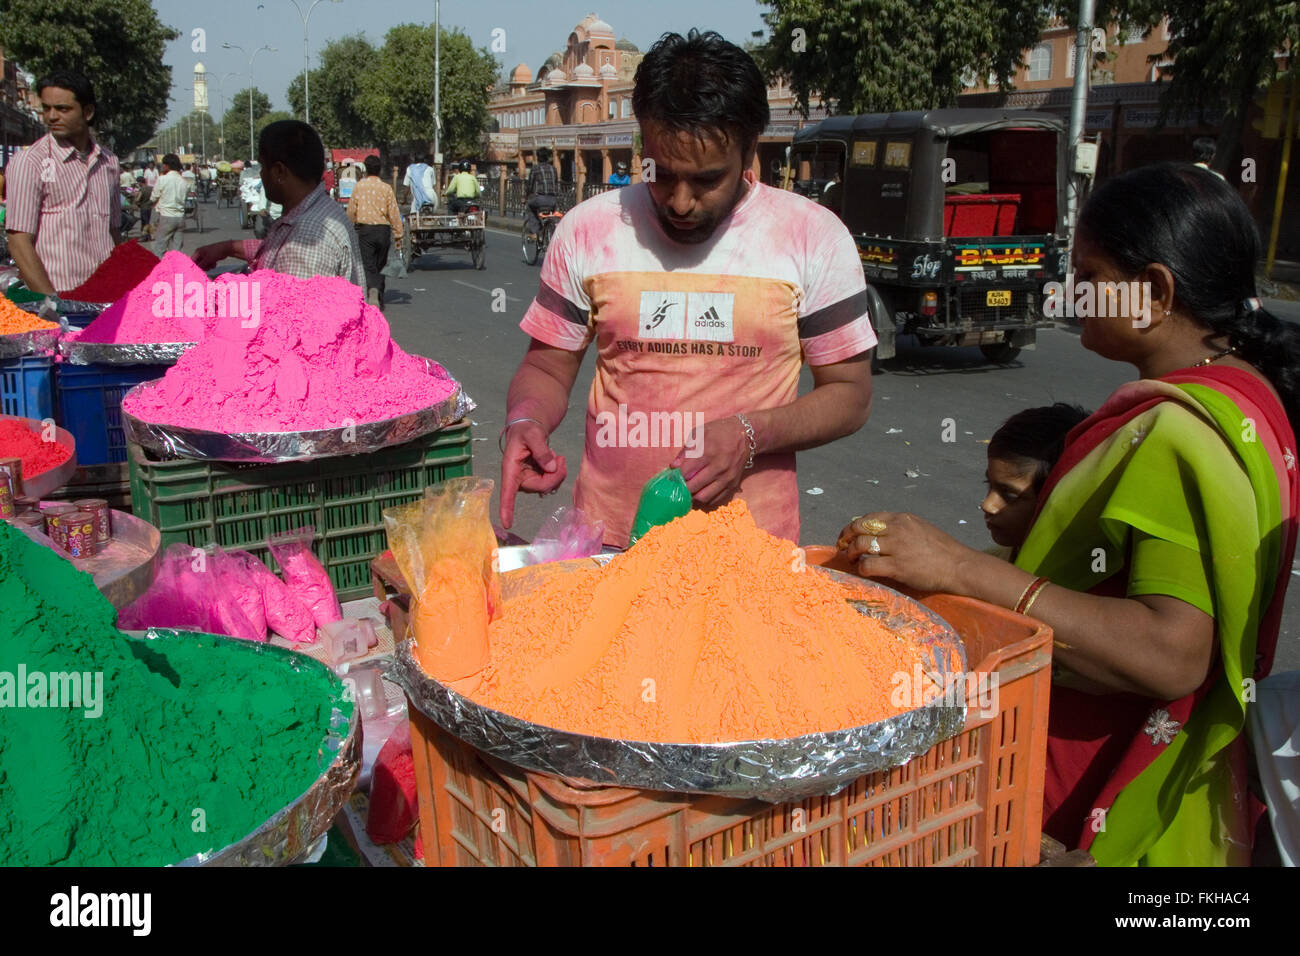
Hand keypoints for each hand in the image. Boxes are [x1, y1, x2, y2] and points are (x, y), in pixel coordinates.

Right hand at [192, 240, 229, 270]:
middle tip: (207, 268)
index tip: (198, 270)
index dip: (195, 265)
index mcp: (198, 252)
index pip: (193, 260)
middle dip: (203, 267)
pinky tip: (214, 264)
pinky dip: (211, 265)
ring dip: (208, 266)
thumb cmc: (215, 253)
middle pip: (198, 263)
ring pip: (204, 264)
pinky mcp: (211, 258)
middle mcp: (201, 253)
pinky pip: (209, 263)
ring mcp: (206, 255)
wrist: (225, 249)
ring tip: (212, 266)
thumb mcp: (207, 259)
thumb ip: (201, 265)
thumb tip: (197, 270)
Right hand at [499, 421, 566, 528]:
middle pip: (540, 487)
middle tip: (560, 458)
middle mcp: (518, 478)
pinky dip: (558, 472)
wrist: (528, 429)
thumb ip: (541, 449)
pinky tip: (554, 460)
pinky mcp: (538, 480)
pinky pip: (552, 483)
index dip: (507, 507)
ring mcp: (529, 481)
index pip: (508, 491)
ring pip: (548, 486)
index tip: (507, 523)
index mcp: (510, 468)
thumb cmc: (525, 430)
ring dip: (558, 472)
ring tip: (555, 455)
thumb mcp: (533, 433)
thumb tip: (551, 468)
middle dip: (554, 475)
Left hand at [670, 415, 749, 507]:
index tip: (672, 476)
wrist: (745, 436)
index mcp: (709, 452)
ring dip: (693, 496)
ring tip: (689, 490)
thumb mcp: (700, 433)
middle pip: (694, 487)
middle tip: (678, 486)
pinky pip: (716, 499)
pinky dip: (706, 498)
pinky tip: (701, 492)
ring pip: (704, 497)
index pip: (686, 471)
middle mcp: (719, 467)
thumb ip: (686, 450)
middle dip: (683, 488)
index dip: (676, 476)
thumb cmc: (719, 432)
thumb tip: (674, 466)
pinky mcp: (733, 484)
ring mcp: (727, 477)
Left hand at [836, 511, 972, 593]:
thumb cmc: (942, 549)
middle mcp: (897, 529)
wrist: (958, 565)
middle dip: (846, 538)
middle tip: (842, 547)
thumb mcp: (920, 528)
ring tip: (851, 560)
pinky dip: (862, 568)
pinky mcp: (897, 566)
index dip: (853, 527)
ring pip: (861, 545)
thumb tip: (876, 532)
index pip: (868, 518)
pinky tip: (864, 571)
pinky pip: (869, 565)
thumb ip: (899, 528)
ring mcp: (897, 547)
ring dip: (851, 553)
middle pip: (860, 528)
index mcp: (902, 518)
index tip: (847, 535)